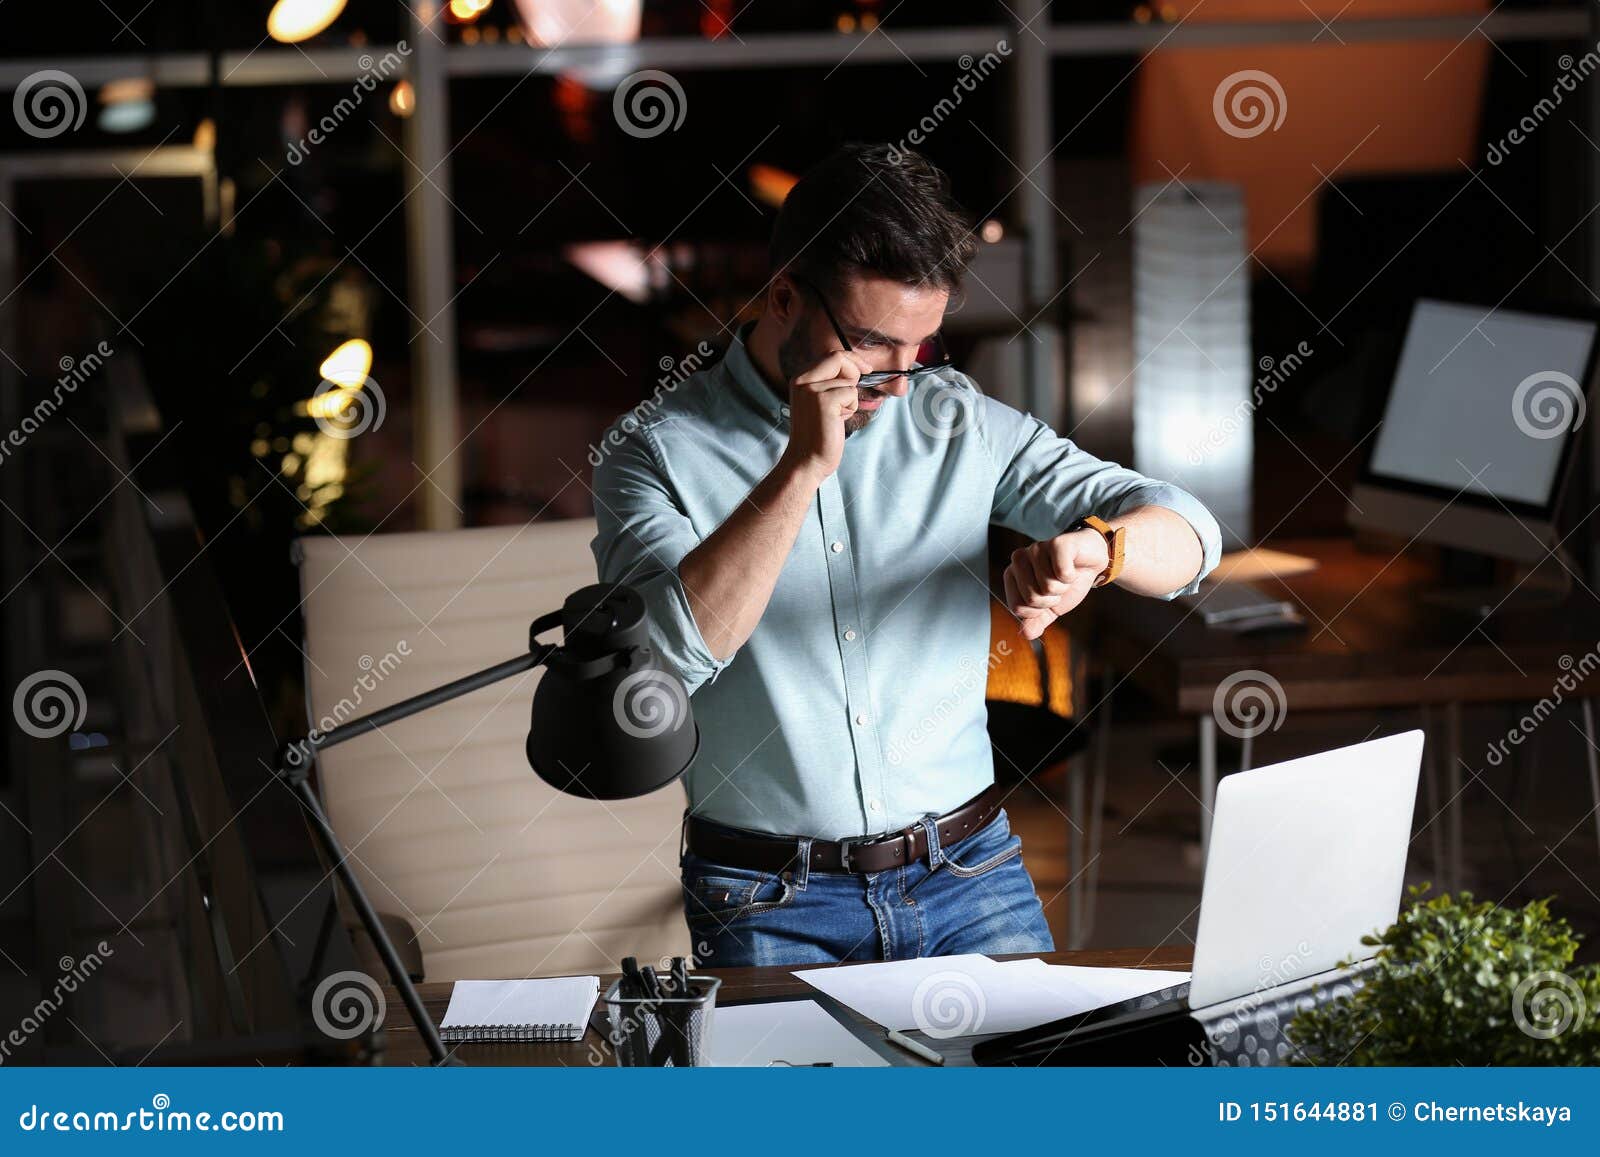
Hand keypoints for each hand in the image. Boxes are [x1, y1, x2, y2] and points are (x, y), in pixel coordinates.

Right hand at [779, 350, 869, 480]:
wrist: (807, 460)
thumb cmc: (818, 433)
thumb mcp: (821, 400)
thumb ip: (831, 382)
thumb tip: (856, 365)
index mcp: (800, 378)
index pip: (831, 356)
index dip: (852, 361)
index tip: (865, 369)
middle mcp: (802, 380)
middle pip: (839, 358)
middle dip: (854, 372)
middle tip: (850, 396)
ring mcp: (811, 390)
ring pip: (848, 381)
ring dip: (850, 400)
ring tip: (836, 416)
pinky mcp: (823, 401)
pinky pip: (851, 394)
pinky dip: (850, 408)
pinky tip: (837, 421)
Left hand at [1002, 529, 1109, 640]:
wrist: (1090, 562)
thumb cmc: (1066, 583)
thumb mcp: (1050, 608)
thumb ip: (1036, 621)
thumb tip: (1026, 634)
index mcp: (1011, 575)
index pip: (1017, 608)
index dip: (1037, 611)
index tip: (1046, 598)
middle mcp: (1019, 559)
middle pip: (1031, 598)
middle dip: (1052, 599)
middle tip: (1058, 586)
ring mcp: (1037, 548)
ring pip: (1048, 587)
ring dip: (1063, 587)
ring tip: (1065, 576)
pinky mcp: (1057, 543)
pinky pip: (1062, 573)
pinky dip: (1072, 576)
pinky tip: (1072, 567)